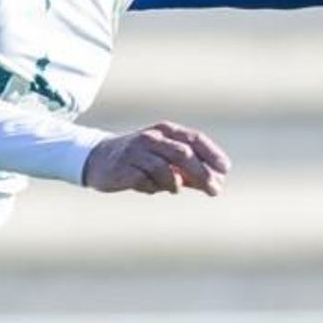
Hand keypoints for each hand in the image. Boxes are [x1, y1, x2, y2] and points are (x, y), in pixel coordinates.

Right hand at [84, 121, 229, 196]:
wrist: (98, 158)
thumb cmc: (140, 159)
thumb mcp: (166, 160)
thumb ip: (190, 171)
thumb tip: (216, 184)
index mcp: (166, 131)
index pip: (194, 139)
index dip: (212, 153)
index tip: (225, 169)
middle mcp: (152, 138)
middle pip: (183, 154)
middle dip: (202, 173)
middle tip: (215, 191)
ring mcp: (135, 152)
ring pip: (164, 169)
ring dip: (175, 183)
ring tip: (174, 189)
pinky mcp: (122, 168)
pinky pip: (144, 181)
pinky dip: (153, 188)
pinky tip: (152, 188)